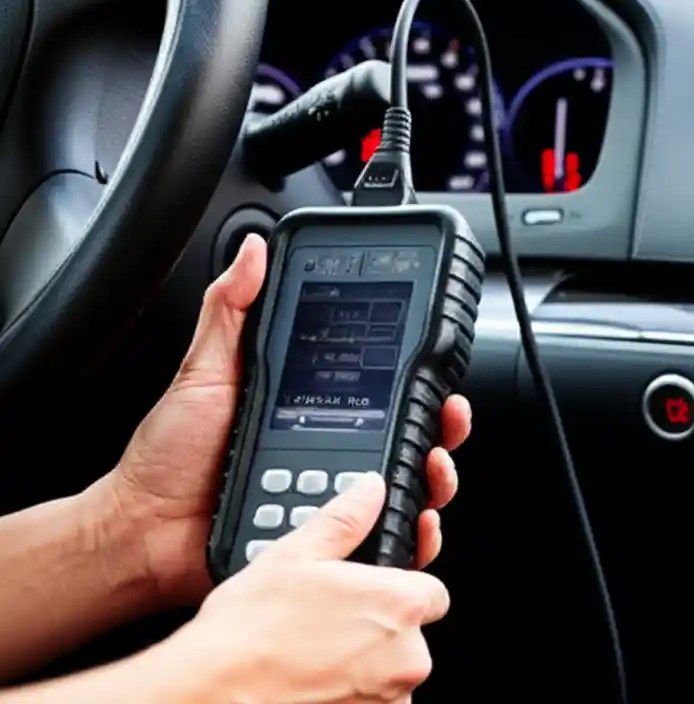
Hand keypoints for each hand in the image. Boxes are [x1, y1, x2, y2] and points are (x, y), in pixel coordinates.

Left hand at [101, 234, 472, 605]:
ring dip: (436, 478)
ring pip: (405, 489)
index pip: (380, 392)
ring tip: (431, 465)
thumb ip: (230, 311)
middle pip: (409, 439)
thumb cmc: (169, 457)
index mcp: (312, 409)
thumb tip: (251, 253)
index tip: (435, 368)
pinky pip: (382, 542)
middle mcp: (331, 453)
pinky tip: (416, 519)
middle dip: (442, 427)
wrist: (144, 529)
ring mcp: (332, 500)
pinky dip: (412, 536)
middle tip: (447, 416)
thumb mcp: (203, 371)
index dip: (417, 381)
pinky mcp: (325, 541)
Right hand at [160, 473, 449, 702]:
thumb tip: (369, 490)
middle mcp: (409, 656)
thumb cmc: (248, 633)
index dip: (400, 590)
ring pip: (393, 674)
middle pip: (412, 637)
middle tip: (329, 625)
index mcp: (401, 604)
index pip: (432, 593)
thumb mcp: (294, 556)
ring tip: (314, 656)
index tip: (371, 594)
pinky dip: (351, 696)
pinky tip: (313, 682)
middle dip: (379, 631)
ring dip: (365, 667)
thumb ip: (345, 519)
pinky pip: (374, 703)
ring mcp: (391, 698)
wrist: (211, 693)